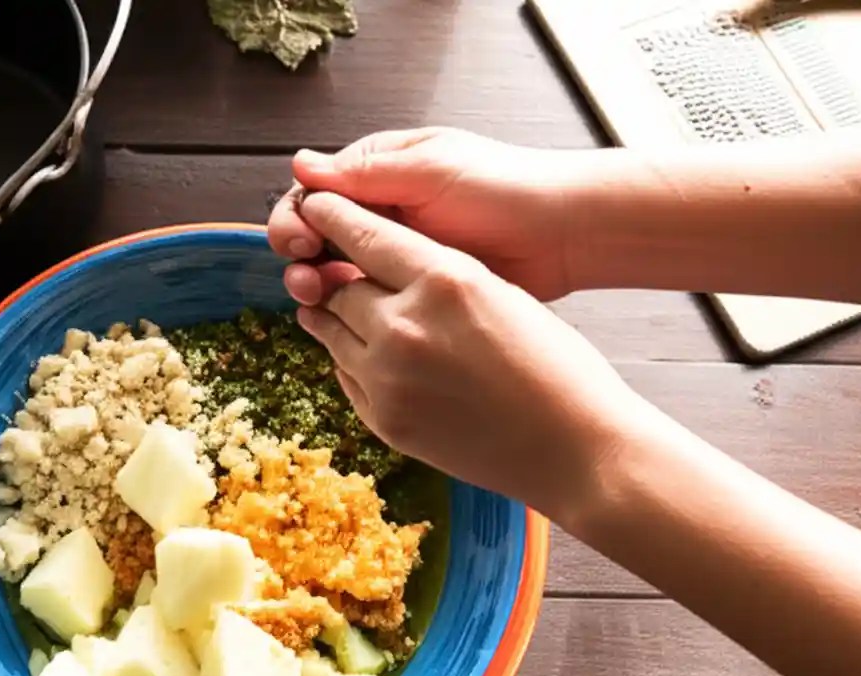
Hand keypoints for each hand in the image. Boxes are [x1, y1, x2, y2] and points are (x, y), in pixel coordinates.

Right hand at [268, 127, 579, 303]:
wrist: (563, 232)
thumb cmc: (503, 187)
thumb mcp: (430, 172)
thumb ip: (366, 173)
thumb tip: (301, 166)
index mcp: (379, 171)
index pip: (316, 194)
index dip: (297, 219)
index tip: (297, 244)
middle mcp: (383, 209)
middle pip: (319, 236)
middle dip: (302, 257)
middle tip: (306, 281)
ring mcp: (399, 252)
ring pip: (339, 271)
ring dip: (321, 286)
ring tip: (319, 301)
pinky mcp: (417, 288)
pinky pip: (371, 301)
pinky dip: (352, 310)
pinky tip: (345, 323)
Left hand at [287, 191, 649, 515]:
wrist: (576, 448)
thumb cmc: (555, 365)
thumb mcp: (501, 292)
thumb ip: (439, 276)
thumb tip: (388, 266)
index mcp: (444, 280)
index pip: (362, 234)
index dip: (332, 216)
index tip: (316, 206)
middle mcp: (405, 325)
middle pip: (338, 286)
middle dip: (335, 276)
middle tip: (333, 271)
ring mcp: (389, 378)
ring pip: (331, 332)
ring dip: (334, 318)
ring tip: (336, 310)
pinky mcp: (385, 421)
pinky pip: (345, 376)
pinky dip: (352, 361)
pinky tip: (375, 358)